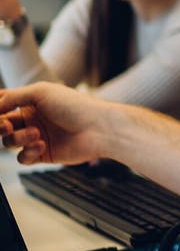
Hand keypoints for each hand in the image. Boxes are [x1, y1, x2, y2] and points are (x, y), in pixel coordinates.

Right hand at [0, 82, 114, 165]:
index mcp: (32, 101)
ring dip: (18, 138)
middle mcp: (33, 119)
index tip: (0, 112)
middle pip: (2, 125)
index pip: (4, 104)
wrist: (99, 129)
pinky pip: (23, 158)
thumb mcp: (41, 92)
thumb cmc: (75, 106)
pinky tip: (42, 145)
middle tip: (6, 126)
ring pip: (10, 142)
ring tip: (36, 134)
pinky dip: (28, 152)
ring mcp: (37, 137)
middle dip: (0, 126)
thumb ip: (13, 97)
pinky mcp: (44, 155)